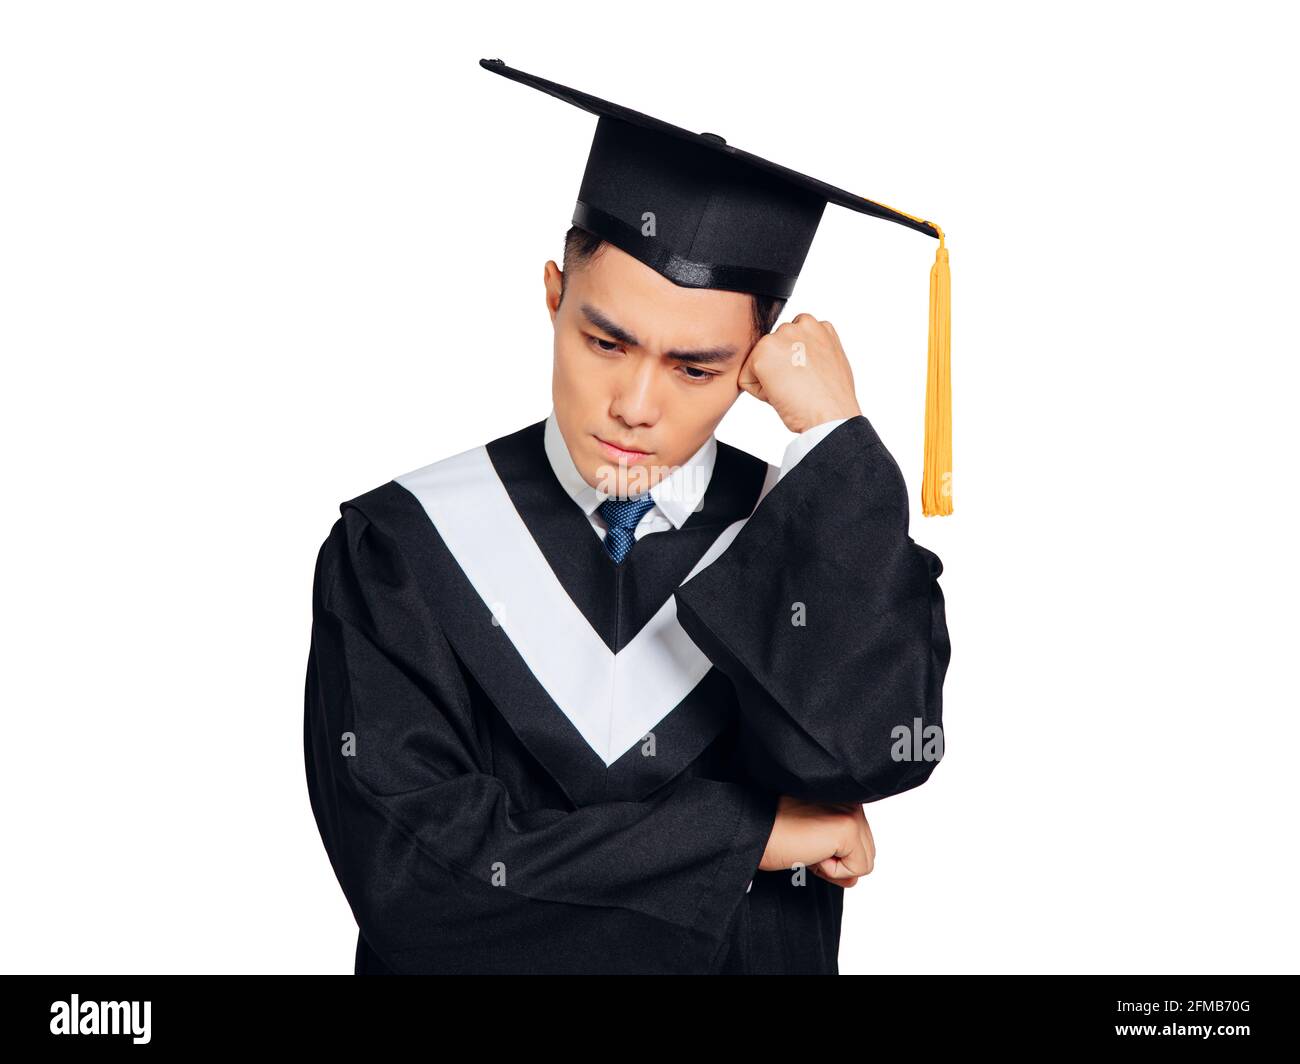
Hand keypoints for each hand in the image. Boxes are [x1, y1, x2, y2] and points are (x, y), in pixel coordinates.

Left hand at [737, 313, 862, 433]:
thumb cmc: (831, 400)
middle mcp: (798, 324)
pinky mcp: (763, 353)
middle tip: (801, 385)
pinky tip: (781, 395)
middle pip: (772, 350)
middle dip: (780, 369)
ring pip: (758, 362)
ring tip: (792, 389)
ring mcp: (780, 337)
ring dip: (769, 378)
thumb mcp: (829, 362)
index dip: (794, 365)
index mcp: (815, 326)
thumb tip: (797, 354)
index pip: (788, 342)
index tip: (808, 378)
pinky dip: (758, 392)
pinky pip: (746, 378)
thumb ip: (812, 349)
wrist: (830, 415)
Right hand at [759, 795, 875, 887]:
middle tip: (807, 847)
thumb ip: (840, 856)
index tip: (807, 842)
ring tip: (810, 847)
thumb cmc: (776, 834)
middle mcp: (852, 801)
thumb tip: (854, 880)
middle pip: (867, 853)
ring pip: (865, 862)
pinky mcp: (848, 829)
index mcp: (844, 798)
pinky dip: (832, 871)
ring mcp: (852, 813)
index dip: (834, 855)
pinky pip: (857, 869)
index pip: (860, 843)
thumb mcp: (815, 845)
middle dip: (838, 862)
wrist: (755, 832)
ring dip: (835, 867)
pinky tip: (812, 852)